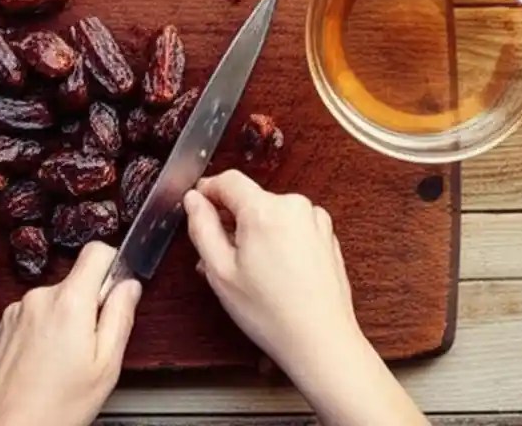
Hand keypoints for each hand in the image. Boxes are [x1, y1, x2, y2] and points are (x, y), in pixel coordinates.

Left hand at [0, 242, 142, 425]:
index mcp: (69, 302)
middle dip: (90, 306)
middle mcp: (39, 297)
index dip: (113, 265)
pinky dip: (44, 333)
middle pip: (76, 281)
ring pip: (56, 301)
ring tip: (65, 364)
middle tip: (92, 347)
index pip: (97, 251)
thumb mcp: (105, 366)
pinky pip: (35, 316)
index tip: (118, 291)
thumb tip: (130, 285)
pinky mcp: (2, 327)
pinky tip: (45, 366)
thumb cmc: (56, 407)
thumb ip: (120, 317)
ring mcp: (17, 311)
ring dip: (66, 321)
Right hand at [184, 170, 429, 425]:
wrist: (321, 340)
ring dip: (255, 233)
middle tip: (217, 257)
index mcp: (265, 210)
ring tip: (246, 272)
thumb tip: (193, 199)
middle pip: (251, 199)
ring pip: (272, 214)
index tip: (197, 205)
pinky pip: (292, 228)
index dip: (208, 190)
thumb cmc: (270, 312)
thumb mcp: (220, 271)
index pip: (229, 181)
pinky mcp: (327, 236)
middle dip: (232, 221)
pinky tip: (272, 274)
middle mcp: (294, 206)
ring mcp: (315, 220)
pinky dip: (278, 241)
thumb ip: (202, 227)